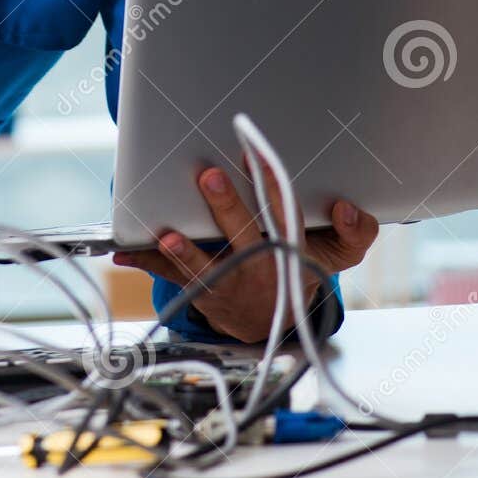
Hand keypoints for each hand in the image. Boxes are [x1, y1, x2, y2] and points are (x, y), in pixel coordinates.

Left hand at [114, 165, 378, 342]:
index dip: (275, 186)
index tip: (258, 156)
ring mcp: (227, 282)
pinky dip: (145, 261)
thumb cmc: (299, 265)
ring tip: (166, 233)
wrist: (273, 322)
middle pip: (244, 238)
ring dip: (184, 251)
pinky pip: (170, 277)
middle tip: (208, 176)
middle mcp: (259, 266)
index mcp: (292, 249)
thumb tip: (347, 207)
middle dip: (227, 208)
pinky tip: (123, 248)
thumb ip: (354, 231)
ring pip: (205, 268)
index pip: (287, 214)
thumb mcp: (337, 255)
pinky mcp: (200, 291)